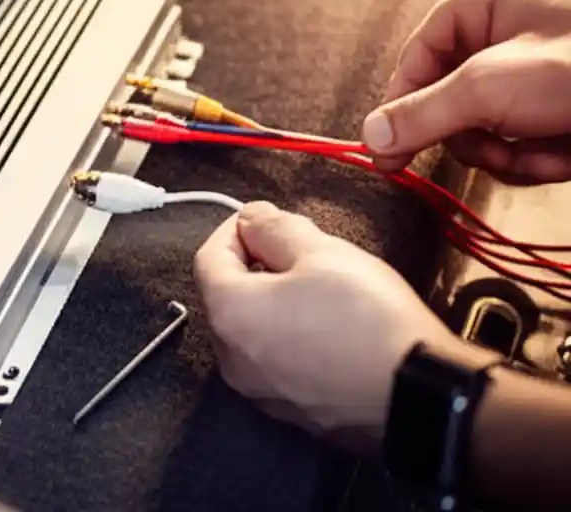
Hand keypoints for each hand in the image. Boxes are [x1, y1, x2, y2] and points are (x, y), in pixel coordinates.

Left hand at [192, 201, 456, 450]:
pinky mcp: (294, 414)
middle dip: (255, 265)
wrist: (422, 396)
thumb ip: (275, 229)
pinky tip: (331, 330)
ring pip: (253, 334)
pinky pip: (279, 365)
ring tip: (319, 288)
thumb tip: (251, 218)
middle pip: (228, 298)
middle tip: (298, 249)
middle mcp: (232, 360)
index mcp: (228, 316)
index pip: (209, 259)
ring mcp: (261, 394)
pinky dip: (292, 339)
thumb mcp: (322, 252)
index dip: (234, 230)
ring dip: (273, 303)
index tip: (263, 218)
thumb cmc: (367, 317)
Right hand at [362, 0, 570, 182]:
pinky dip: (539, 161)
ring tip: (546, 148)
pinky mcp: (556, 115)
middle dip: (472, 138)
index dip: (400, 108)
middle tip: (496, 146)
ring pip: (482, 135)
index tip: (388, 155)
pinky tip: (567, 154)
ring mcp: (530, 81)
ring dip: (509, 155)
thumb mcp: (488, 87)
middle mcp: (498, 42)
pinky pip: (519, 149)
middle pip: (444, 106)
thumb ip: (421, 113)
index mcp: (476, 10)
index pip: (412, 63)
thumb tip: (370, 136)